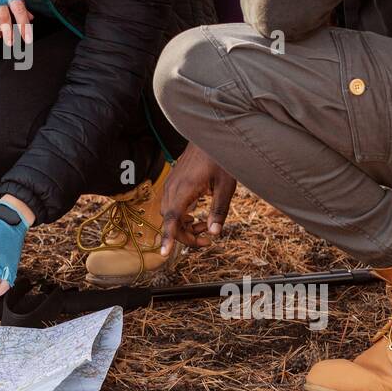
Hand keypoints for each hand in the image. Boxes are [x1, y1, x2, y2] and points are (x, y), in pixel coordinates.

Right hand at [159, 143, 236, 257]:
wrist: (210, 136)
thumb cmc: (220, 159)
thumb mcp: (226, 186)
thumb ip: (219, 211)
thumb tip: (214, 233)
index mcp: (184, 190)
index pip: (172, 220)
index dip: (169, 238)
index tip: (164, 254)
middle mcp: (172, 189)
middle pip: (172, 223)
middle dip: (187, 236)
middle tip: (208, 240)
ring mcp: (170, 185)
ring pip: (171, 216)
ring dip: (185, 227)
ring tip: (205, 226)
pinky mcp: (172, 184)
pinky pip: (172, 207)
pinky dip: (182, 217)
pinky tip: (197, 216)